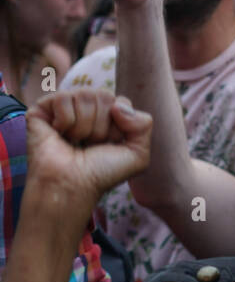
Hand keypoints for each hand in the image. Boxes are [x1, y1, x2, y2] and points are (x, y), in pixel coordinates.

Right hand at [26, 91, 152, 208]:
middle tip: (90, 144)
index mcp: (108, 116)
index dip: (119, 126)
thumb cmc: (101, 173)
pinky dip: (66, 121)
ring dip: (84, 126)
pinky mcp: (42, 108)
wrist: (71, 185)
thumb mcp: (138, 154)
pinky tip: (59, 134)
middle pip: (104, 96)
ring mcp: (64, 107)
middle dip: (101, 126)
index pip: (122, 102)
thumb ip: (144, 124)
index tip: (109, 145)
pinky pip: (63, 98)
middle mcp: (86, 108)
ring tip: (75, 141)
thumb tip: (118, 105)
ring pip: (84, 95)